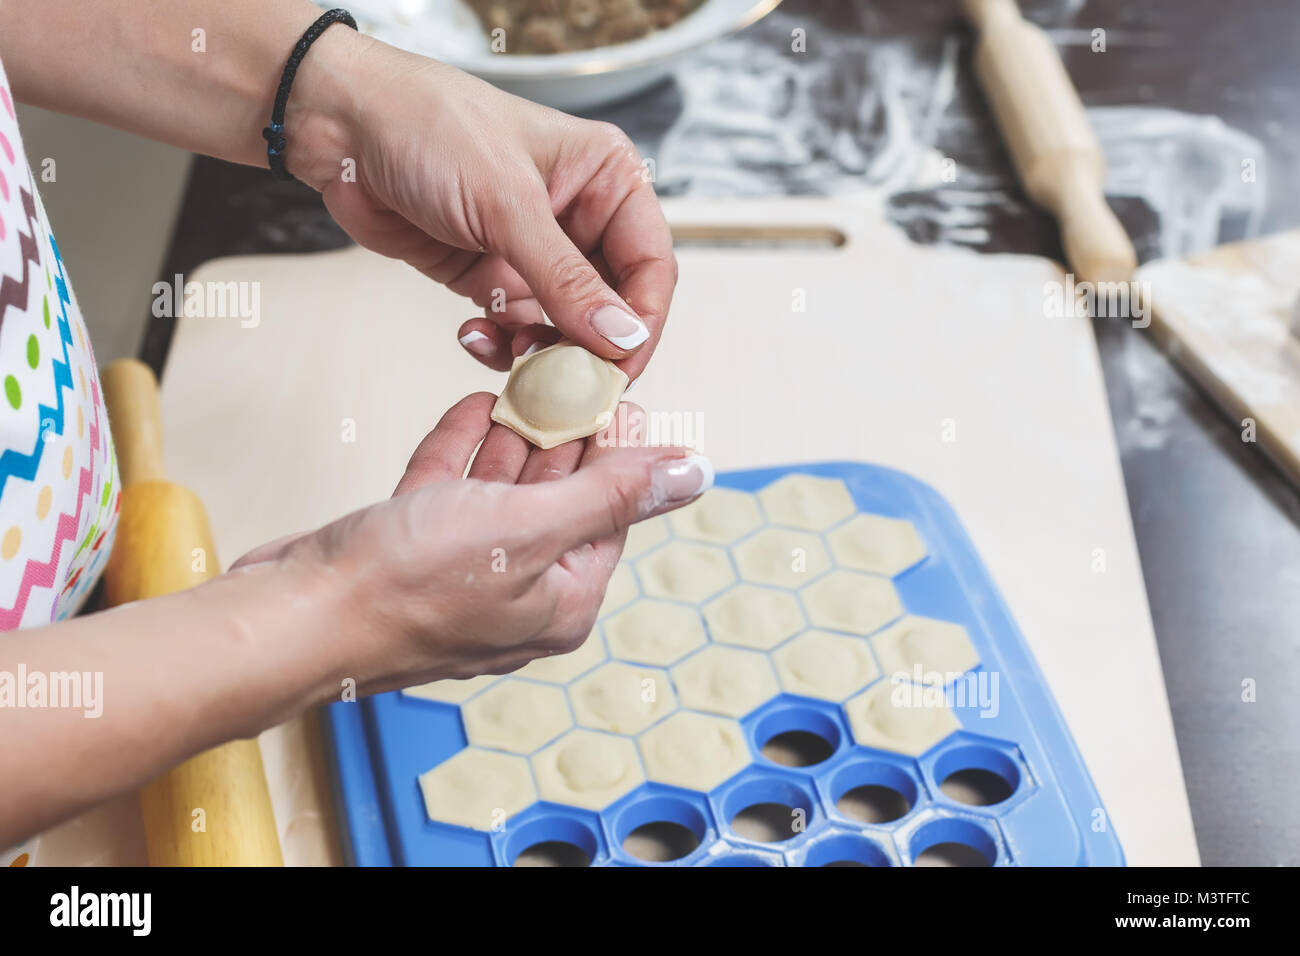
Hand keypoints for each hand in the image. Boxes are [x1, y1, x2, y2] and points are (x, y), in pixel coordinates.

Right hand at [233, 394, 710, 692]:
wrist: (292, 616)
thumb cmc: (404, 587)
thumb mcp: (529, 527)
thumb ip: (612, 494)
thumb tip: (695, 472)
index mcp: (562, 600)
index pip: (612, 511)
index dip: (618, 447)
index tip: (619, 392)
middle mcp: (519, 593)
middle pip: (560, 498)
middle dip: (565, 434)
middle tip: (571, 373)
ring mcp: (463, 574)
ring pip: (503, 492)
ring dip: (515, 435)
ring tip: (528, 379)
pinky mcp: (412, 553)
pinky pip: (452, 492)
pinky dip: (463, 450)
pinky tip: (474, 407)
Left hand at [288, 31, 675, 380]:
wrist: (342, 128)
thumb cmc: (429, 128)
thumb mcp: (506, 204)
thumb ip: (566, 279)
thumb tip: (622, 338)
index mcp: (606, 179)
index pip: (651, 265)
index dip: (642, 321)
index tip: (619, 367)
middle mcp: (579, 217)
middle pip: (614, 306)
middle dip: (588, 347)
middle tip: (563, 381)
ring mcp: (536, 252)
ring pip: (566, 328)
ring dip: (541, 353)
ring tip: (511, 358)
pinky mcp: (494, 278)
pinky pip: (517, 331)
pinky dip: (500, 347)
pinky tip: (472, 335)